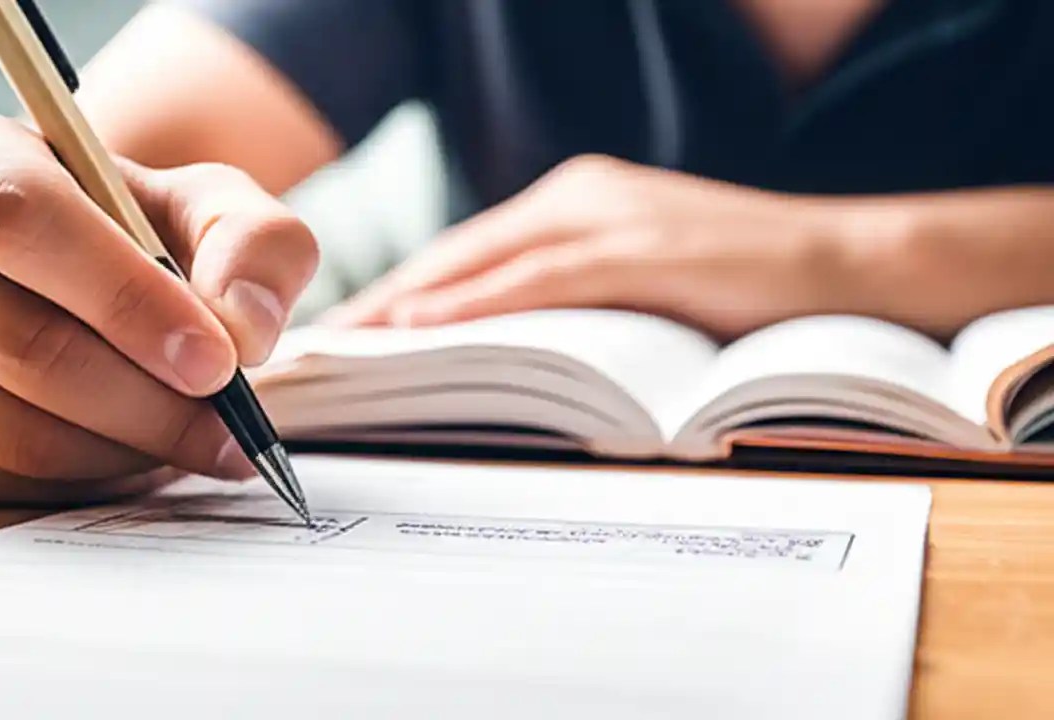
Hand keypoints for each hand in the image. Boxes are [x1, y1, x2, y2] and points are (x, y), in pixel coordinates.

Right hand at [0, 113, 317, 502]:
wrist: (88, 280)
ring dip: (127, 448)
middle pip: (18, 341)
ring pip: (10, 428)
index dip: (125, 298)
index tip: (217, 361)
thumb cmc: (144, 233)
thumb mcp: (217, 209)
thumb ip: (255, 246)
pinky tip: (131, 450)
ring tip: (195, 436)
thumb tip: (244, 329)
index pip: (21, 220)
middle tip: (232, 427)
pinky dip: (84, 481)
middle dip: (148, 401)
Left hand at [322, 155, 846, 339]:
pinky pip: (536, 280)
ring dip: (410, 302)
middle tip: (324, 341)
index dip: (402, 287)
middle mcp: (579, 196)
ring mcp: (609, 217)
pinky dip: (473, 303)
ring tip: (350, 342)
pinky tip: (422, 326)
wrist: (846, 264)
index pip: (467, 250)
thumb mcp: (639, 280)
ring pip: (484, 261)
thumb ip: (574, 296)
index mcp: (575, 201)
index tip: (350, 328)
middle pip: (458, 251)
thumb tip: (501, 343)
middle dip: (386, 297)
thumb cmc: (741, 282)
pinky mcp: (639, 249)